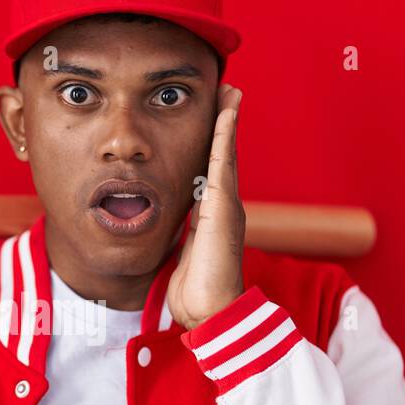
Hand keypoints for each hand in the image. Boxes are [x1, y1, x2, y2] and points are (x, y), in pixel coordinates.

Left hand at [167, 83, 245, 330]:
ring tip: (230, 92)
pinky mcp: (224, 208)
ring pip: (226, 154)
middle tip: (228, 91)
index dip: (212, 144)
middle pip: (224, 156)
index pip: (211, 171)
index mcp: (212, 216)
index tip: (213, 117)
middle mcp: (224, 206)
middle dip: (225, 123)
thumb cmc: (196, 291)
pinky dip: (224, 137)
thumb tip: (174, 239)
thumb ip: (182, 242)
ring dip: (228, 121)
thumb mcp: (184, 257)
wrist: (211, 312)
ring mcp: (227, 206)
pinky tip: (225, 114)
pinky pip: (223, 165)